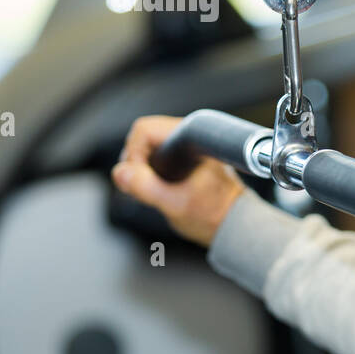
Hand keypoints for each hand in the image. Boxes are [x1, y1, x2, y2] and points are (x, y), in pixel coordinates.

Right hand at [110, 115, 246, 247]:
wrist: (233, 223)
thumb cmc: (214, 214)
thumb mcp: (176, 204)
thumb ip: (146, 187)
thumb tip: (121, 172)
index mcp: (193, 140)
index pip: (145, 130)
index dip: (134, 154)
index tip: (139, 178)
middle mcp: (190, 136)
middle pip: (143, 138)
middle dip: (136, 164)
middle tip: (143, 188)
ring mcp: (186, 145)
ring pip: (147, 148)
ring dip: (142, 170)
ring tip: (154, 191)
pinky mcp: (184, 156)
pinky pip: (156, 157)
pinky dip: (150, 173)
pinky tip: (159, 189)